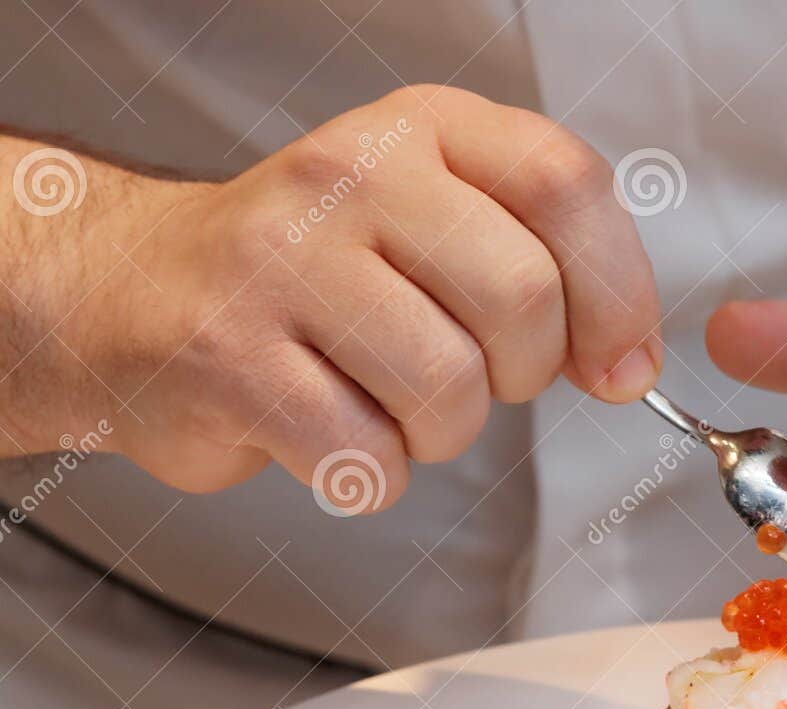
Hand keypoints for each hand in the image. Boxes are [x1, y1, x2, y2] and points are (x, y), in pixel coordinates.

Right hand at [10, 85, 658, 506]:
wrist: (136, 293)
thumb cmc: (315, 276)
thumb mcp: (436, 223)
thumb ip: (545, 266)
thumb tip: (627, 362)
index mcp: (425, 132)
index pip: (566, 185)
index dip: (617, 292)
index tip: (617, 364)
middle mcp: (353, 172)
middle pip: (522, 300)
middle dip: (519, 376)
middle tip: (466, 374)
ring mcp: (281, 258)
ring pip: (448, 388)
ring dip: (438, 433)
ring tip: (383, 400)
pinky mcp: (227, 352)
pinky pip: (365, 454)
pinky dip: (369, 475)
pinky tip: (328, 434)